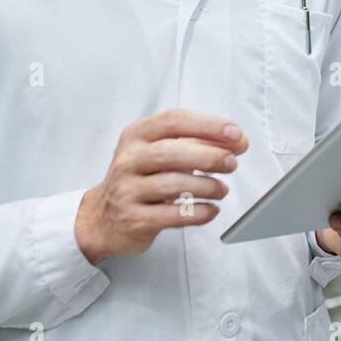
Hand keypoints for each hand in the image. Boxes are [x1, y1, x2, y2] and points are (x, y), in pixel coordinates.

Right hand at [75, 109, 248, 264]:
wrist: (102, 218)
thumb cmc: (141, 178)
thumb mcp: (159, 151)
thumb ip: (196, 142)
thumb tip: (237, 141)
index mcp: (137, 135)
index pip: (174, 121)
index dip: (209, 125)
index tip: (236, 133)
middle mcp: (128, 159)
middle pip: (172, 152)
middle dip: (209, 156)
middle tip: (232, 163)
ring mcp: (127, 190)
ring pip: (173, 184)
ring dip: (207, 186)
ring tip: (222, 189)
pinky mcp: (133, 219)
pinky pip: (172, 215)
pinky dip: (199, 212)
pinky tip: (211, 209)